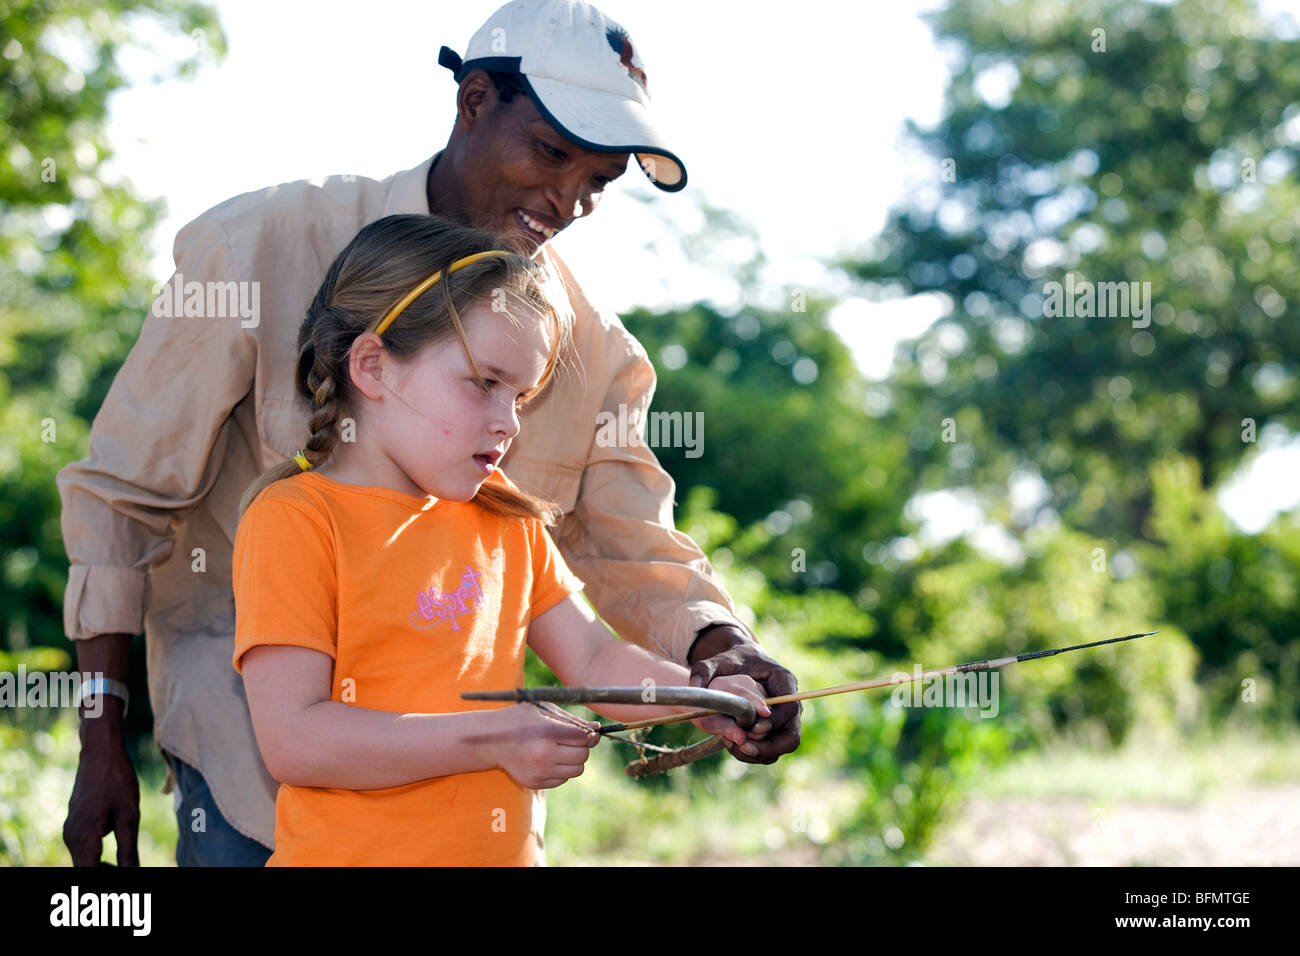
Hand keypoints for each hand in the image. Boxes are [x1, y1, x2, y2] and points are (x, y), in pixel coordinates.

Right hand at [63, 698, 139, 866]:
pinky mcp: (75, 824)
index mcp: (82, 838)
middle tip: (131, 869)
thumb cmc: (117, 780)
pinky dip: (99, 855)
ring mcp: (70, 830)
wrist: (100, 752)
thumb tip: (132, 873)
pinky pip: (85, 848)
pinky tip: (118, 853)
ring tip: (128, 865)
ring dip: (103, 866)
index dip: (108, 879)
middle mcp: (71, 837)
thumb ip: (128, 850)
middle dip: (107, 874)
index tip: (127, 874)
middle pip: (86, 869)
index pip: (91, 874)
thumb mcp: (129, 816)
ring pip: (85, 860)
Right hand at [490, 703, 599, 789]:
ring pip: (577, 770)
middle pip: (583, 755)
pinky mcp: (536, 783)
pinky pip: (563, 779)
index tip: (588, 732)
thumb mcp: (544, 710)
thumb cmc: (521, 720)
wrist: (491, 741)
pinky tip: (549, 759)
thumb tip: (597, 729)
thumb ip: (572, 720)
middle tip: (572, 740)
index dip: (590, 734)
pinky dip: (562, 770)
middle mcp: (544, 754)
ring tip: (561, 750)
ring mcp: (540, 771)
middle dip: (583, 747)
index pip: (583, 737)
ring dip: (575, 759)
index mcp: (547, 732)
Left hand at [688, 624, 801, 763]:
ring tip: (736, 747)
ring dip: (762, 753)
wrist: (739, 664)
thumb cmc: (730, 662)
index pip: (790, 708)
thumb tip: (695, 685)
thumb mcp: (715, 662)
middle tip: (742, 746)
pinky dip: (758, 753)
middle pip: (792, 734)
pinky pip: (775, 748)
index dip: (774, 722)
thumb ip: (703, 671)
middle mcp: (790, 700)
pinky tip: (737, 746)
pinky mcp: (779, 727)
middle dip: (768, 746)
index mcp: (783, 679)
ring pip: (785, 745)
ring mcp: (787, 716)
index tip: (753, 729)